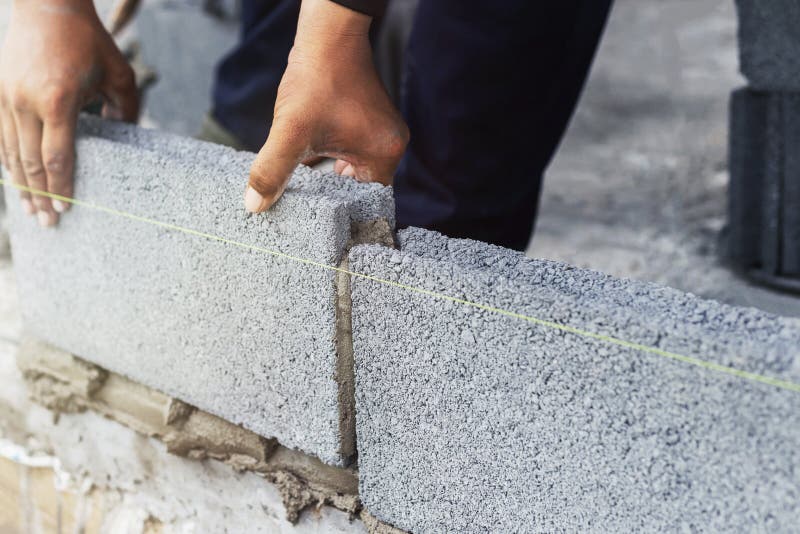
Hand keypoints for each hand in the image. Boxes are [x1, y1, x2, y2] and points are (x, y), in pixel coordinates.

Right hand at [0, 0, 137, 226]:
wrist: (45, 5)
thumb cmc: (88, 41)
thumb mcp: (118, 73)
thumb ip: (126, 108)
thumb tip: (129, 138)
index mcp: (57, 100)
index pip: (58, 157)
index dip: (61, 187)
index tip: (66, 209)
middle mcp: (25, 102)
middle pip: (31, 163)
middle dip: (40, 196)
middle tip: (48, 224)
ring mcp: (5, 98)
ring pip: (11, 153)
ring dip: (21, 186)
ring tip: (31, 212)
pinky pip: (1, 137)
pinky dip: (8, 163)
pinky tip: (17, 182)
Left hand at [245, 0, 408, 212]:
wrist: (327, 34)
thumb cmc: (316, 80)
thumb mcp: (290, 131)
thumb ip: (272, 170)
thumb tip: (255, 205)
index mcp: (384, 153)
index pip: (367, 200)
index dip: (341, 210)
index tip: (318, 218)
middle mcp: (390, 144)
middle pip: (360, 185)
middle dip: (331, 192)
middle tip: (306, 204)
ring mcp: (381, 130)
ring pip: (352, 167)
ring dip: (327, 173)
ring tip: (304, 183)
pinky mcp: (367, 119)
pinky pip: (350, 149)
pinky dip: (329, 156)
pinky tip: (305, 160)